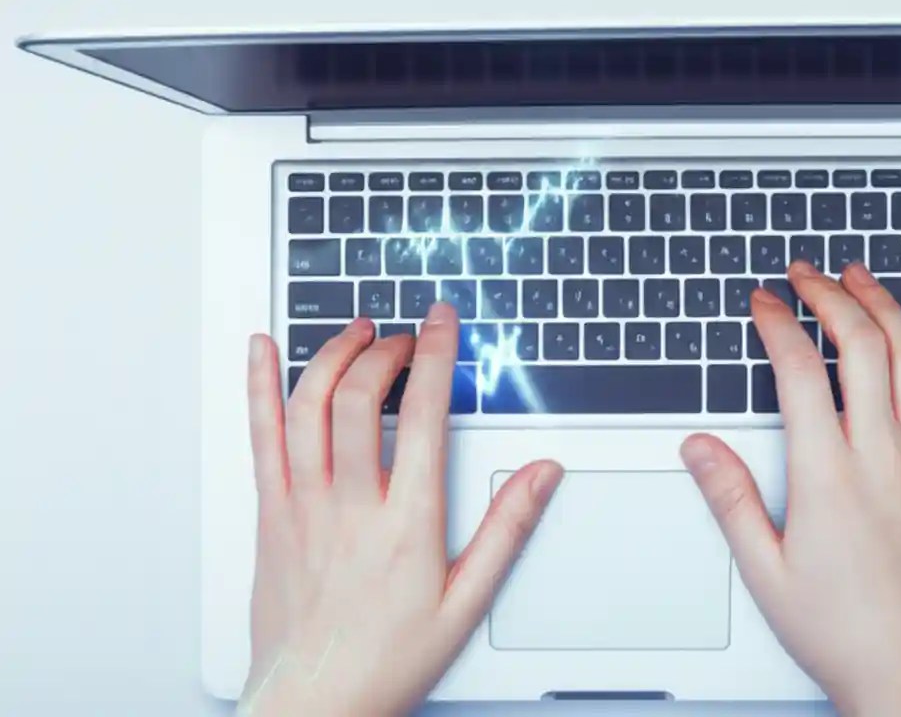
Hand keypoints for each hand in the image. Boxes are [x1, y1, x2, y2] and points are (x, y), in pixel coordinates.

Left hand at [240, 305, 561, 716]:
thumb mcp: (467, 602)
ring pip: (306, 407)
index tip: (440, 322)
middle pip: (356, 397)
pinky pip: (260, 437)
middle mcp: (348, 506)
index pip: (420, 415)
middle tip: (403, 338)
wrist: (314, 703)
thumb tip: (540, 475)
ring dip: (330, 356)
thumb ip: (506, 529)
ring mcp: (301, 507)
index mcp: (405, 524)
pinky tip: (261, 352)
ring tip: (355, 334)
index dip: (434, 355)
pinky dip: (259, 387)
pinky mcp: (270, 515)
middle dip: (383, 350)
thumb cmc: (386, 660)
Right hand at [680, 262, 900, 716]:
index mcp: (827, 476)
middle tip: (805, 273)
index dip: (778, 324)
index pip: (800, 372)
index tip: (763, 301)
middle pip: (859, 346)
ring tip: (861, 275)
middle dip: (828, 295)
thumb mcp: (763, 568)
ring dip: (885, 305)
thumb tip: (699, 447)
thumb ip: (729, 498)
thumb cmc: (840, 628)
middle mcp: (882, 457)